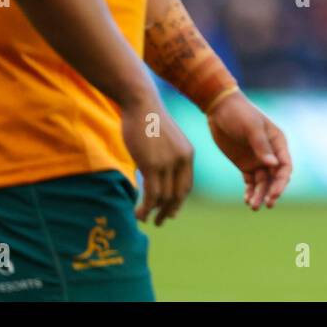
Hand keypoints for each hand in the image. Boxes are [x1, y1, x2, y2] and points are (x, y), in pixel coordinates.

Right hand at [121, 94, 194, 225]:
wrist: (141, 104)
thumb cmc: (149, 120)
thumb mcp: (166, 141)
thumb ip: (168, 157)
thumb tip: (160, 176)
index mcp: (188, 154)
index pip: (186, 185)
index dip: (179, 201)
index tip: (172, 212)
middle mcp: (182, 160)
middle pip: (178, 195)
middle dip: (169, 211)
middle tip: (160, 222)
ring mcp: (167, 163)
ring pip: (163, 198)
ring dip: (154, 212)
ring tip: (144, 218)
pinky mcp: (151, 165)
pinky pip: (151, 194)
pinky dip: (145, 208)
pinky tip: (138, 213)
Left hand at [207, 92, 291, 210]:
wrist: (219, 108)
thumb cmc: (239, 113)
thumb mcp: (251, 127)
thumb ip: (261, 146)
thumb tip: (273, 165)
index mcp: (277, 143)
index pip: (285, 166)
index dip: (282, 181)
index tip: (274, 193)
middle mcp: (270, 153)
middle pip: (275, 177)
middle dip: (272, 191)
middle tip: (266, 204)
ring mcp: (257, 160)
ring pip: (263, 182)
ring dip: (260, 194)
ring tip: (253, 206)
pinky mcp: (244, 164)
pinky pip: (251, 182)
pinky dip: (250, 191)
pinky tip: (247, 200)